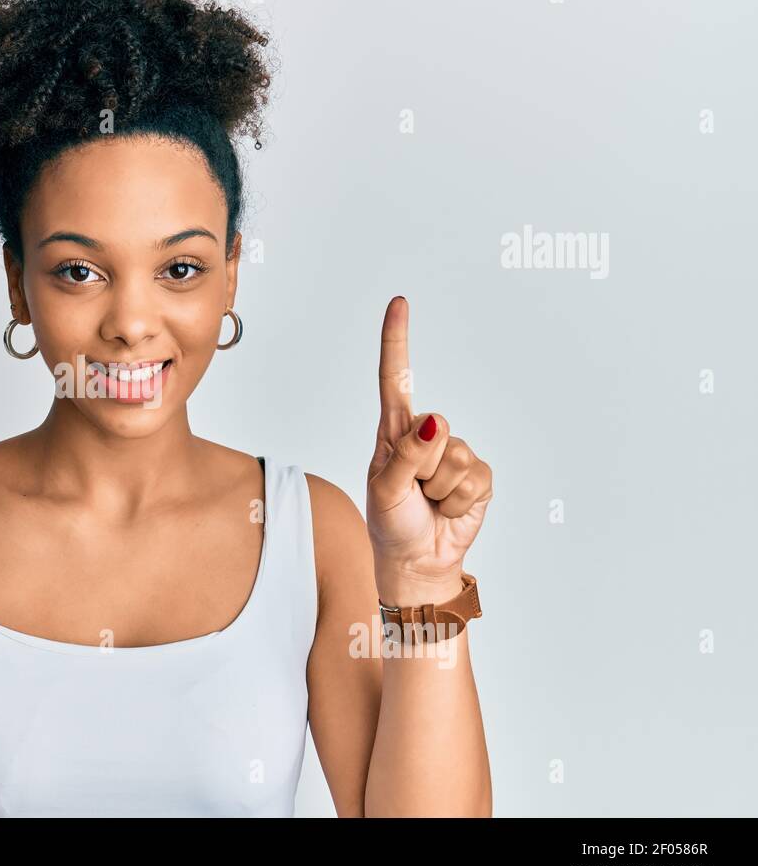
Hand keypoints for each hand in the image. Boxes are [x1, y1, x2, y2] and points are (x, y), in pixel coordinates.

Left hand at [366, 296, 492, 601]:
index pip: (395, 378)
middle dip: (422, 466)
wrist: (417, 563)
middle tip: (413, 491)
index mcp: (394, 432)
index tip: (399, 303)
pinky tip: (448, 510)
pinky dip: (459, 502)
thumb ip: (405, 456)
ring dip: (440, 490)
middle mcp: (426, 437)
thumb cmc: (392, 524)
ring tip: (428, 503)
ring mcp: (455, 455)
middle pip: (435, 428)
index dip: (398, 340)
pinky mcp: (480, 476)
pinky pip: (476, 478)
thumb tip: (433, 422)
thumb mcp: (385, 491)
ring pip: (456, 457)